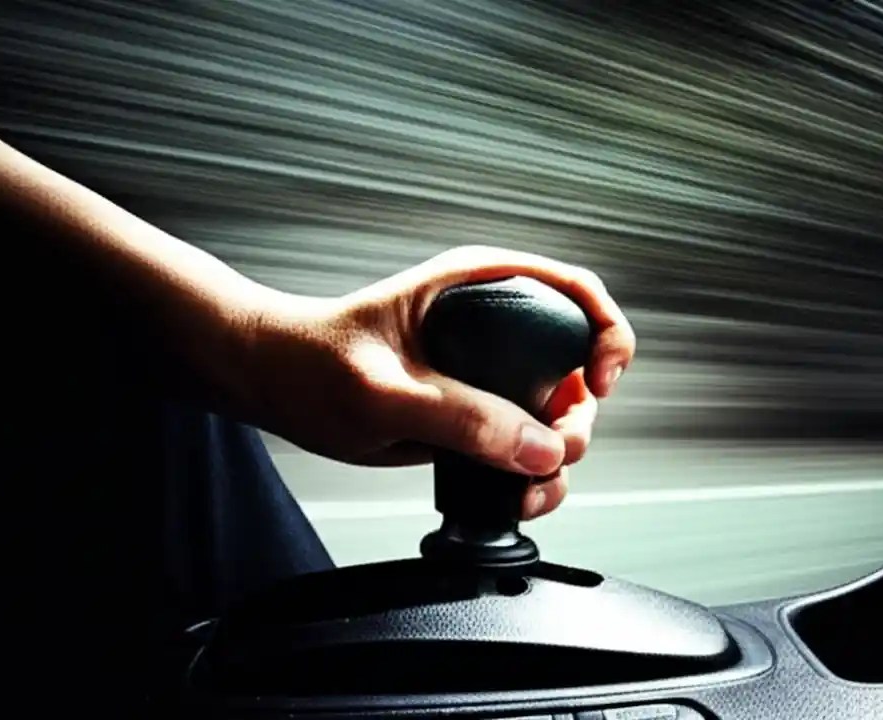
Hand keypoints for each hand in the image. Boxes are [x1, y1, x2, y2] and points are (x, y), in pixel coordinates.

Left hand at [232, 246, 636, 519]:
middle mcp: (496, 325)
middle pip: (579, 366)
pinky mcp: (476, 413)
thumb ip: (461, 418)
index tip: (600, 381)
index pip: (576, 292)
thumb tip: (539, 447)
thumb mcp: (383, 390)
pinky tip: (518, 494)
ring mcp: (489, 372)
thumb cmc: (313, 361)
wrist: (276, 386)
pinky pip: (527, 444)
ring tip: (531, 487)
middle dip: (580, 417)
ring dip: (560, 456)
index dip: (606, 332)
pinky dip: (536, 475)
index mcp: (480, 286)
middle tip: (553, 451)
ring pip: (559, 413)